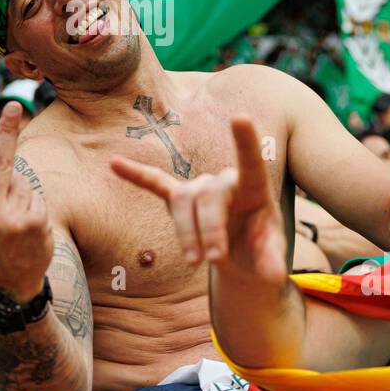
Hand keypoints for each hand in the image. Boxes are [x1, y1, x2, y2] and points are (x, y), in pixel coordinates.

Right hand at [0, 101, 50, 302]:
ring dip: (20, 190)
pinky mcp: (36, 222)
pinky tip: (27, 224)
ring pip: (22, 179)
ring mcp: (13, 218)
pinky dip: (35, 203)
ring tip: (12, 216)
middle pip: (3, 162)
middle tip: (15, 113)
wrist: (9, 285)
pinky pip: (37, 194)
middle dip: (9, 131)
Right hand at [111, 116, 287, 285]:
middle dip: (210, 229)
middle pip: (208, 196)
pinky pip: (155, 184)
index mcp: (254, 190)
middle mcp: (224, 182)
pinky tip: (115, 164)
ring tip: (194, 262)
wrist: (243, 256)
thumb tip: (274, 273)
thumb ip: (272, 262)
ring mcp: (199, 189)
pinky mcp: (179, 199)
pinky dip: (136, 175)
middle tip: (216, 260)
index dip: (246, 142)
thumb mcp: (271, 259)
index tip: (240, 117)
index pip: (251, 163)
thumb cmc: (261, 250)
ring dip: (187, 233)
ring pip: (183, 201)